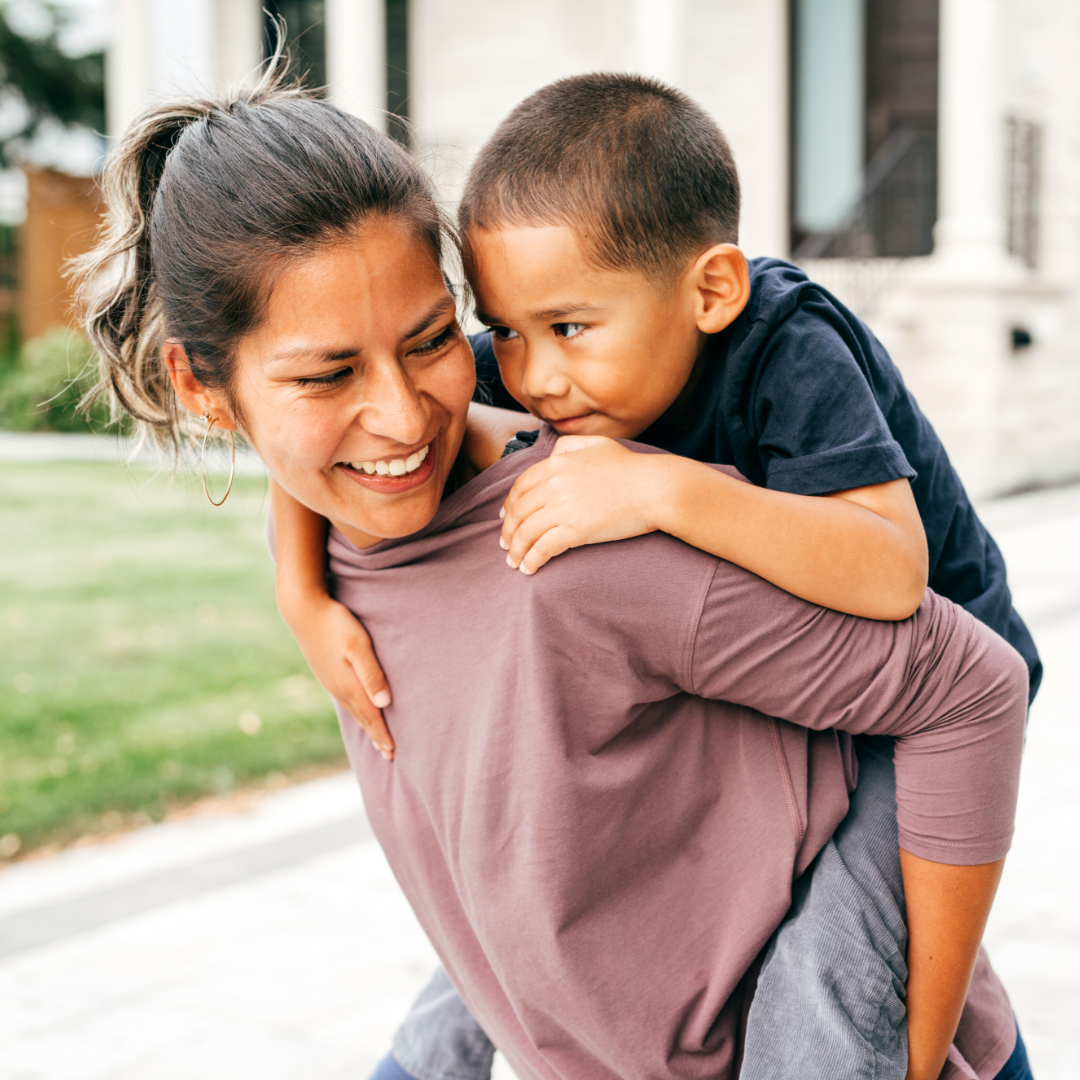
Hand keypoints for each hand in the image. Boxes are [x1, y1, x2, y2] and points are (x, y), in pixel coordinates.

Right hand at [286, 595, 394, 759]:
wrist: (303, 610)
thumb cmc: (336, 624)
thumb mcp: (358, 646)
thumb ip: (372, 673)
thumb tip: (383, 703)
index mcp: (349, 684)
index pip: (370, 716)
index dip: (382, 734)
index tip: (392, 752)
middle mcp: (339, 687)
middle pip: (361, 717)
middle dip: (375, 735)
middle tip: (388, 754)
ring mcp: (330, 680)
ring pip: (352, 709)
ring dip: (365, 724)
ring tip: (375, 737)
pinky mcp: (326, 671)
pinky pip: (344, 698)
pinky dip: (355, 710)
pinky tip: (357, 707)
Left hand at [499, 435, 661, 573]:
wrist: (653, 488)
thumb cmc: (630, 467)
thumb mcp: (597, 444)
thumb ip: (570, 445)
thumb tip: (553, 454)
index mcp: (556, 464)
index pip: (520, 487)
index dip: (509, 505)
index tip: (505, 517)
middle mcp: (554, 485)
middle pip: (518, 511)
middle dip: (508, 531)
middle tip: (505, 543)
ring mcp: (563, 508)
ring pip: (526, 532)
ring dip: (516, 550)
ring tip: (514, 561)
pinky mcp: (575, 530)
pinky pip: (543, 548)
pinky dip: (531, 560)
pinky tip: (529, 569)